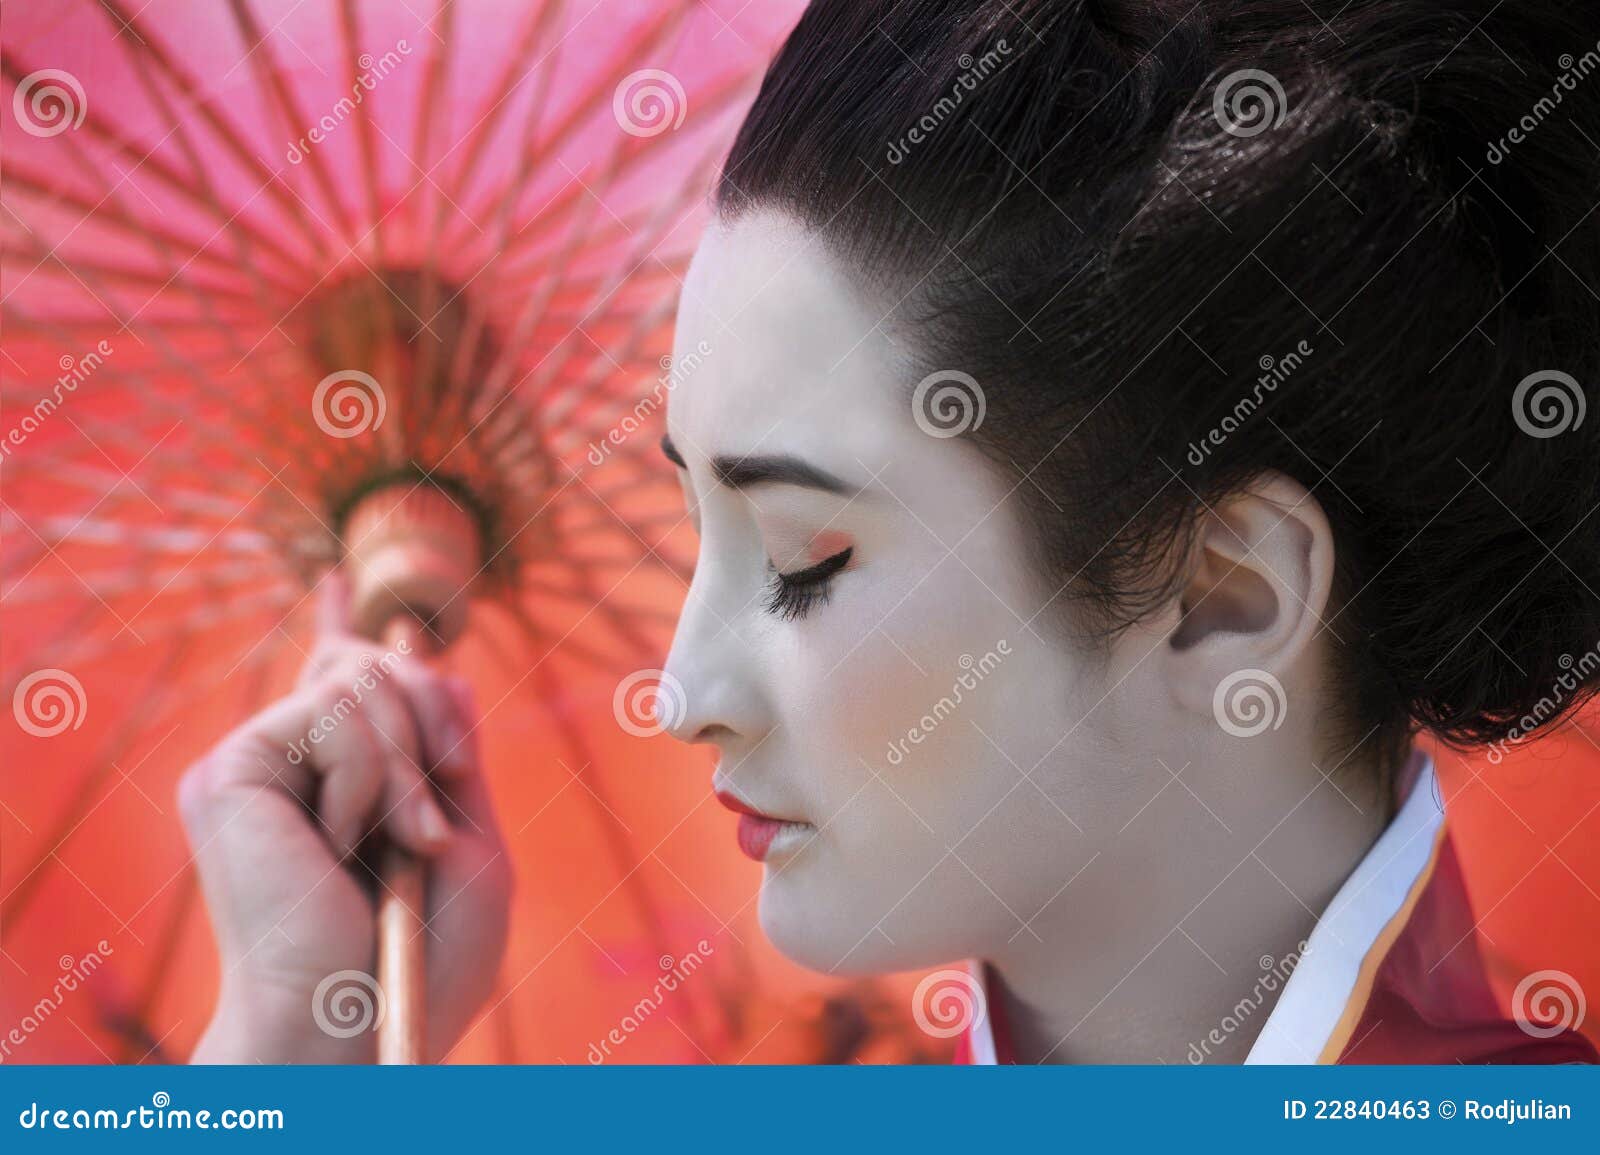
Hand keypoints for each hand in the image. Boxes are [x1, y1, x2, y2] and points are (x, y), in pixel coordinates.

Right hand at [181, 574, 510, 1062]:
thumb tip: (441, 664)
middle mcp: (290, 766)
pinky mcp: (233, 770)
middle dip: (438, 729)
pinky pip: (335, 711)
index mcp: (340, 785)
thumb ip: (455, 752)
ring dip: (411, 769)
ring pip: (363, 681)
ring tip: (399, 847)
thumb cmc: (420, 955)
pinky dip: (373, 777)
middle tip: (435, 827)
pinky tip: (344, 842)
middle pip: (378, 665)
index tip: (335, 581)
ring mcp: (256, 763)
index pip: (339, 683)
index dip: (342, 629)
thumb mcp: (470, 840)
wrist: (357, 1022)